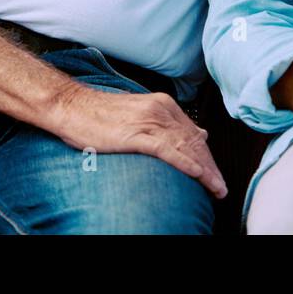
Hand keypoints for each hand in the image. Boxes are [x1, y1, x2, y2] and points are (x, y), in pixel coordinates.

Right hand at [47, 80, 226, 198]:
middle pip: (194, 142)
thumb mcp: (139, 114)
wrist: (72, 106)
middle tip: (220, 188)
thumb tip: (199, 133)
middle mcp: (160, 110)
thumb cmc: (100, 114)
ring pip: (185, 147)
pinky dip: (184, 162)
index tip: (216, 175)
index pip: (193, 134)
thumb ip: (168, 124)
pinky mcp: (135, 134)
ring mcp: (148, 121)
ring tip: (215, 188)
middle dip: (210, 167)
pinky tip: (196, 174)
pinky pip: (166, 150)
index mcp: (163, 105)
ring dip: (204, 171)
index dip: (207, 157)